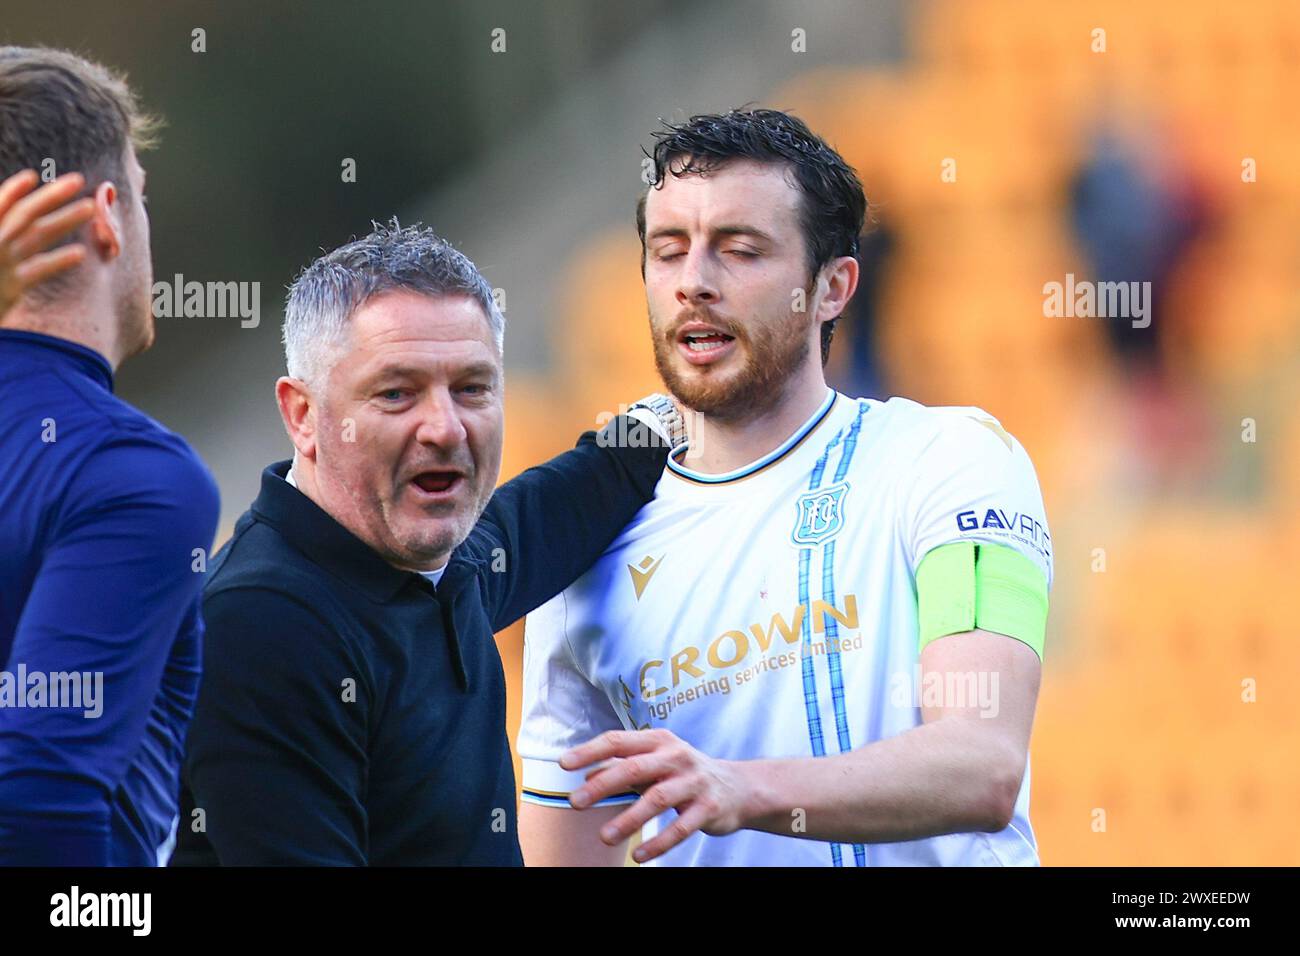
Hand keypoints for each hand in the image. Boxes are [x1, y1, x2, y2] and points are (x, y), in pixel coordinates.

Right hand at [0, 171, 95, 318]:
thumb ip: (4, 240)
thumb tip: (20, 228)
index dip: (12, 192)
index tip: (32, 176)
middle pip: (23, 216)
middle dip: (49, 196)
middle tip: (78, 179)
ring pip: (35, 236)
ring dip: (63, 219)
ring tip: (90, 208)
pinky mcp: (9, 290)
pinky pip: (37, 271)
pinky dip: (58, 261)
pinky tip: (81, 254)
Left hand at [561, 728, 754, 862]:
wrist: (738, 787)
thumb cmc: (684, 773)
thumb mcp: (655, 764)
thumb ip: (623, 767)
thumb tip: (586, 776)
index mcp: (659, 741)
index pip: (618, 741)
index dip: (590, 751)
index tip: (564, 764)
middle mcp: (676, 756)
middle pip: (634, 769)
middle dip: (603, 785)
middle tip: (575, 802)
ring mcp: (694, 781)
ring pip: (657, 799)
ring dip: (629, 819)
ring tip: (605, 836)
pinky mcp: (709, 807)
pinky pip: (681, 827)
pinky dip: (659, 842)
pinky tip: (639, 855)